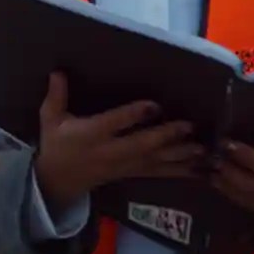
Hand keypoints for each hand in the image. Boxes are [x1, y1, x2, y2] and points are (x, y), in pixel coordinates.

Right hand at [33, 72, 202, 210]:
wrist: (58, 182)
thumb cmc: (56, 145)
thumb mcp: (50, 119)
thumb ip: (56, 96)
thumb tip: (58, 71)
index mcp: (91, 135)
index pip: (114, 124)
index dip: (134, 115)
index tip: (155, 105)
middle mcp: (111, 152)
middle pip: (141, 145)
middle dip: (166, 136)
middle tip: (189, 125)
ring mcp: (125, 166)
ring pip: (155, 161)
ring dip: (180, 155)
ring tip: (203, 148)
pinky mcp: (133, 173)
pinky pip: (159, 172)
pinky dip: (181, 170)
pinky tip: (200, 168)